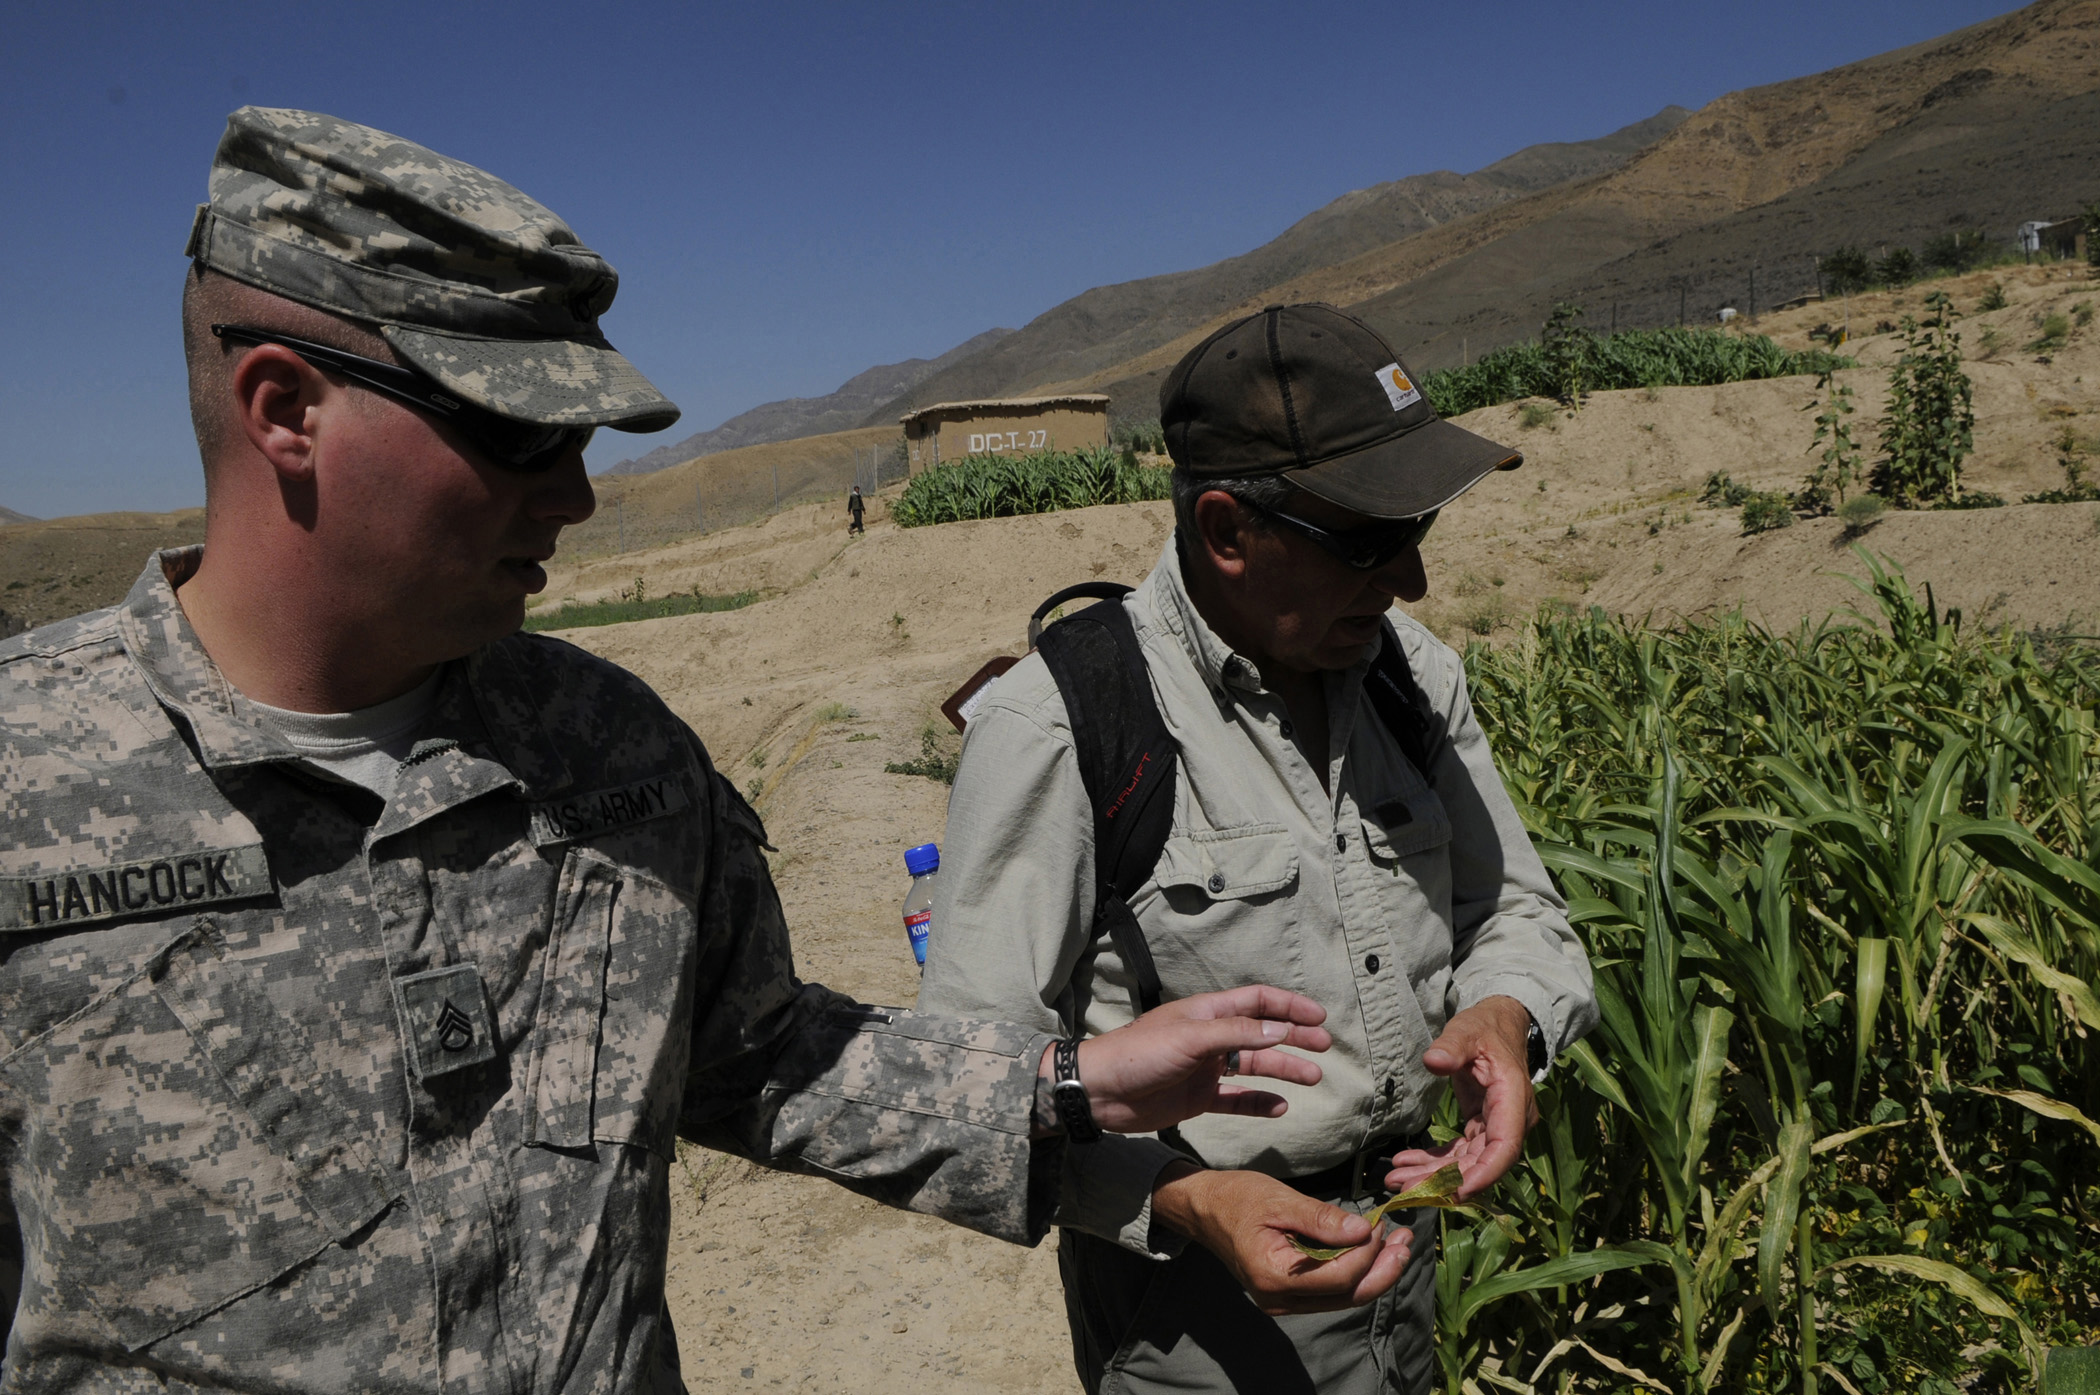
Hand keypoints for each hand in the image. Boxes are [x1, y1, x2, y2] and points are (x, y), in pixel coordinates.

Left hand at [1054, 985, 1331, 1134]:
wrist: (1100, 1092)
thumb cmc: (1139, 1055)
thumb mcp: (1190, 1038)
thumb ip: (1235, 1034)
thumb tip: (1279, 1030)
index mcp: (1207, 1013)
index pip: (1257, 1001)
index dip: (1289, 1006)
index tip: (1319, 1016)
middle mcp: (1210, 1038)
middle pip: (1262, 1034)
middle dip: (1294, 1037)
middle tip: (1324, 1047)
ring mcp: (1205, 1068)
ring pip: (1254, 1066)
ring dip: (1284, 1070)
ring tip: (1313, 1078)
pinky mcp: (1197, 1097)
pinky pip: (1236, 1098)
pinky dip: (1259, 1101)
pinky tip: (1280, 1107)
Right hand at [1151, 1164, 1411, 1314]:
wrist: (1203, 1209)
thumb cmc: (1237, 1198)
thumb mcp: (1279, 1200)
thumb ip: (1322, 1219)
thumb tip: (1364, 1231)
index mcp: (1274, 1276)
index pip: (1339, 1276)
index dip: (1367, 1253)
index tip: (1380, 1223)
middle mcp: (1279, 1299)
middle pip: (1347, 1296)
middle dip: (1383, 1270)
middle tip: (1405, 1241)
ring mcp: (1283, 1302)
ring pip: (1342, 1298)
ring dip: (1374, 1273)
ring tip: (1396, 1244)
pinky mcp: (1288, 1295)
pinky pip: (1330, 1291)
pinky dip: (1354, 1272)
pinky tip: (1369, 1251)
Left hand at [1384, 995, 1538, 1200]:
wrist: (1497, 1026)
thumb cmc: (1484, 1028)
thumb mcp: (1466, 1031)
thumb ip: (1452, 1046)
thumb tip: (1433, 1060)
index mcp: (1512, 1099)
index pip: (1503, 1148)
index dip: (1482, 1174)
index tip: (1454, 1194)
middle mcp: (1509, 1120)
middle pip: (1480, 1162)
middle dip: (1443, 1180)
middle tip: (1404, 1187)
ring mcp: (1495, 1126)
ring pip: (1467, 1162)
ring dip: (1433, 1175)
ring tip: (1396, 1179)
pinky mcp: (1481, 1127)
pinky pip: (1459, 1152)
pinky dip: (1434, 1161)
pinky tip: (1406, 1163)